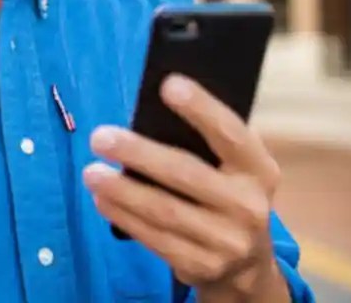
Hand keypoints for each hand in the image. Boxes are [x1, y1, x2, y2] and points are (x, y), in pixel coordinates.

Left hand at [82, 74, 286, 300]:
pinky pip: (154, 238)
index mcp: (259, 170)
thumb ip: (205, 146)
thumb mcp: (233, 170)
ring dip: (121, 190)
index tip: (168, 85)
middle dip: (139, 153)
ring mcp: (226, 241)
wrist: (247, 264)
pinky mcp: (201, 266)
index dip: (202, 109)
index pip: (231, 134)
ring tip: (91, 172)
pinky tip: (102, 200)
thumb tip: (146, 116)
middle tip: (100, 137)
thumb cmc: (226, 196)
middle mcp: (248, 206)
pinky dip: (124, 216)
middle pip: (187, 174)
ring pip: (164, 211)